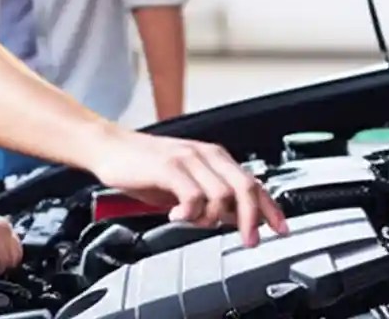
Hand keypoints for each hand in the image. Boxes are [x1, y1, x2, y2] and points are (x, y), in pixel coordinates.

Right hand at [86, 130, 287, 247]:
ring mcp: (187, 159)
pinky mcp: (168, 166)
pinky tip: (177, 217)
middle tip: (249, 241)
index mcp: (213, 157)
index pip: (252, 182)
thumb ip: (209, 197)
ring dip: (213, 217)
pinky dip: (190, 213)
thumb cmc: (143, 166)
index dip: (270, 208)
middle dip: (253, 218)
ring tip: (195, 222)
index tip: (280, 228)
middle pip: (245, 186)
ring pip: (222, 193)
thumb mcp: (183, 183)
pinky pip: (193, 195)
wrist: (109, 147)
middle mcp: (205, 154)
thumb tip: (233, 218)